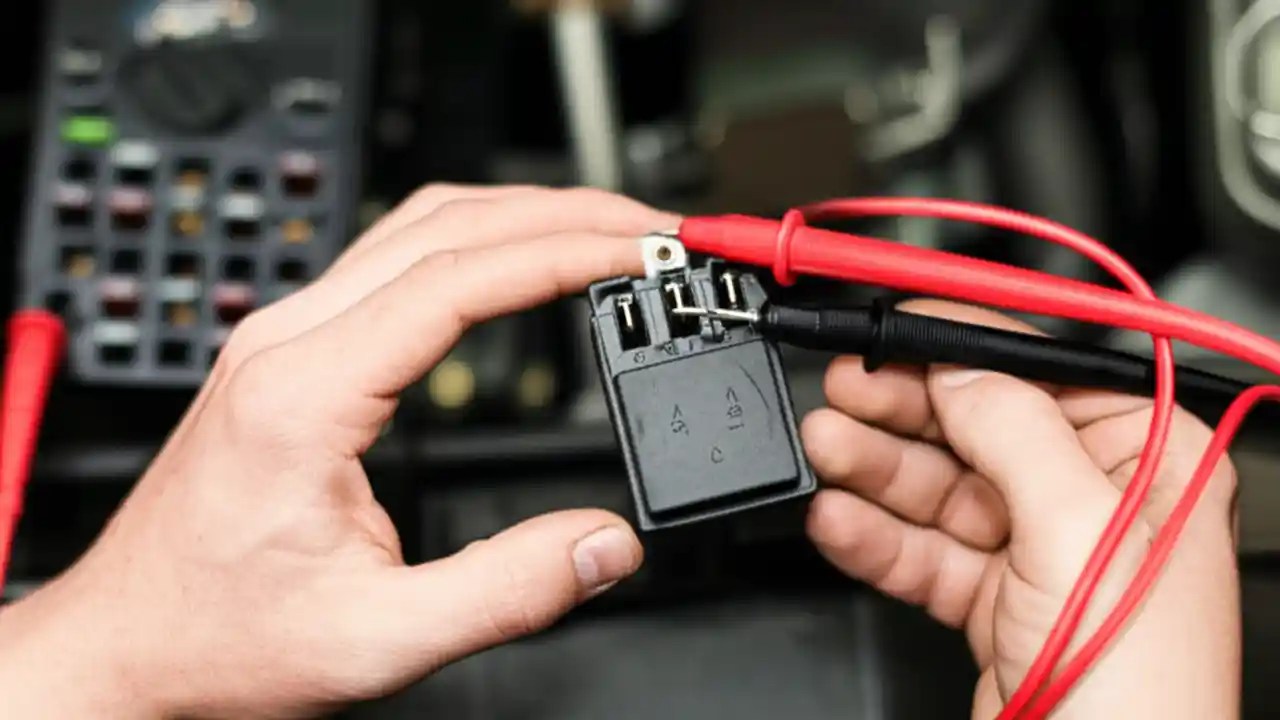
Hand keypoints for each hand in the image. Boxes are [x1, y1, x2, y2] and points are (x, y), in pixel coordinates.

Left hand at [0, 185, 678, 718]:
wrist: (129, 646)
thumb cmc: (219, 637)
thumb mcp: (378, 638)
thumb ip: (506, 591)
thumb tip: (605, 546)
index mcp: (306, 390)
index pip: (458, 277)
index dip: (568, 252)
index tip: (645, 251)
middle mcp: (289, 341)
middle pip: (446, 223)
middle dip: (565, 212)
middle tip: (654, 230)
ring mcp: (286, 337)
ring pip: (420, 226)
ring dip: (524, 215)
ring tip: (609, 231)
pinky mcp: (293, 351)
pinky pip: (396, 259)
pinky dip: (479, 241)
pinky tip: (522, 258)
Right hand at [802, 300, 1239, 718]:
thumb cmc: (1141, 694)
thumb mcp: (1078, 530)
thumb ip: (1015, 432)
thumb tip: (960, 366)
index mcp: (1151, 462)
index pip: (1043, 374)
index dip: (961, 347)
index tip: (892, 332)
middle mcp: (1095, 502)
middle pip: (978, 427)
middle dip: (902, 409)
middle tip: (841, 390)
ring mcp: (1042, 555)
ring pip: (941, 489)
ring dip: (874, 468)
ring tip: (823, 446)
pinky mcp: (995, 603)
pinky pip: (923, 551)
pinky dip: (874, 536)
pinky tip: (837, 519)